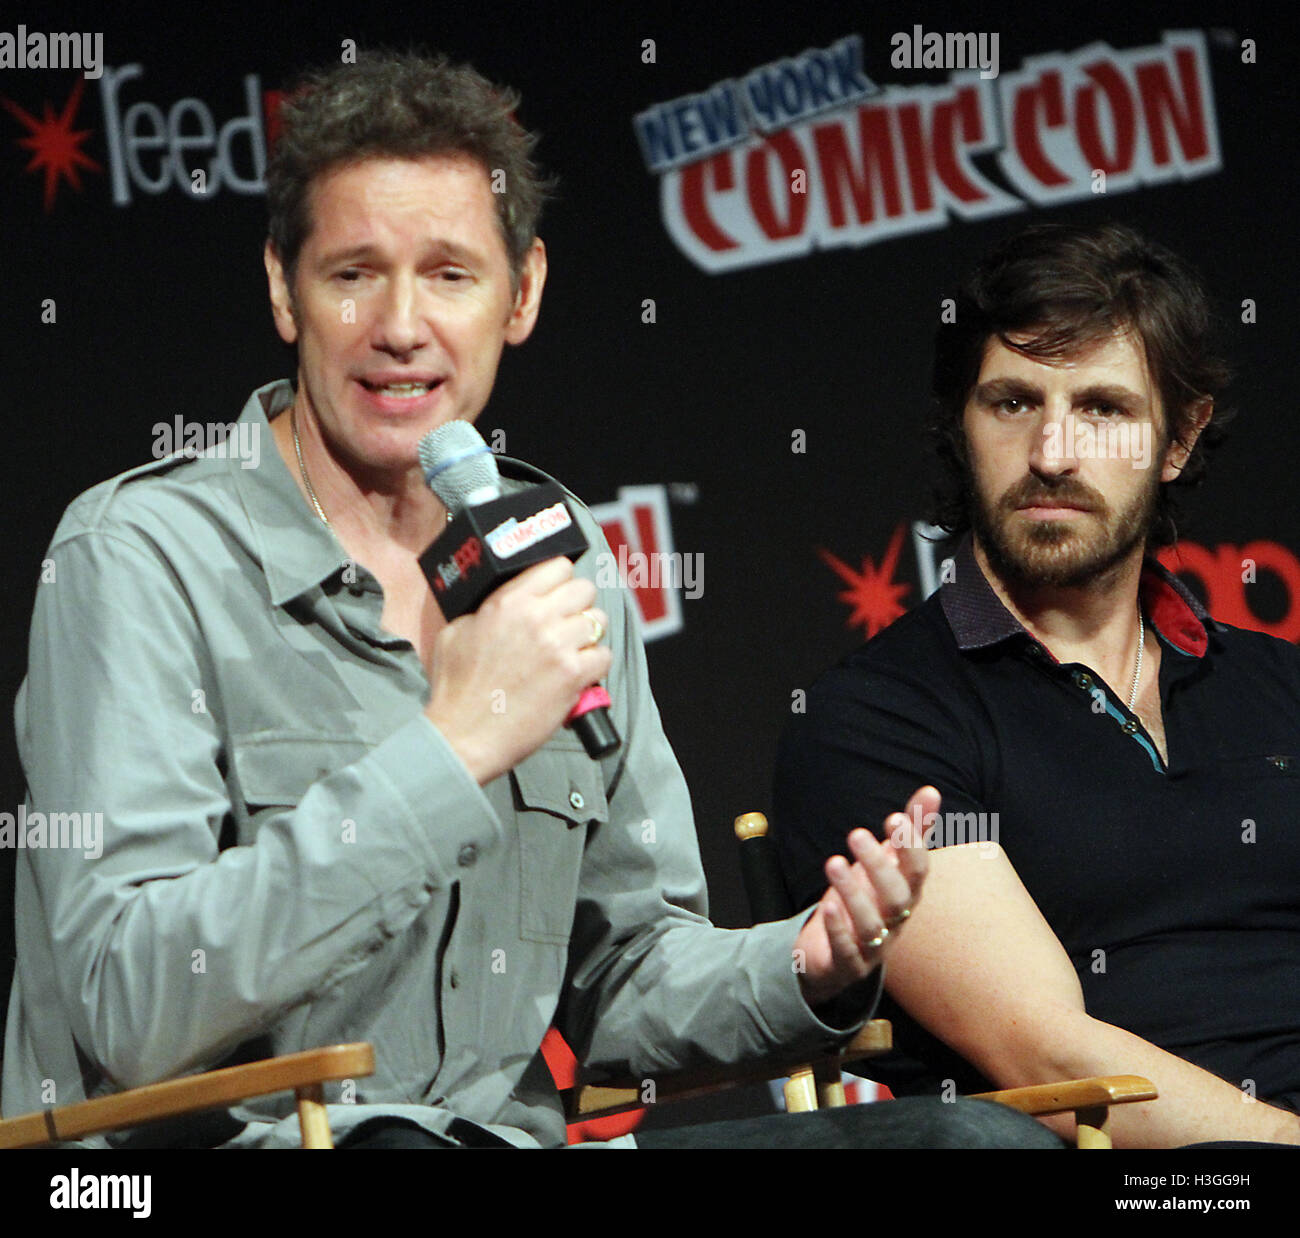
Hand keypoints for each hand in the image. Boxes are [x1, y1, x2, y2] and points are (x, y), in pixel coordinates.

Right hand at [424, 558, 612, 783]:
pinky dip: (595, 665)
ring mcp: (558, 646)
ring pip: (598, 621)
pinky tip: (578, 674)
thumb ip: (487, 609)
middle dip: (578, 606)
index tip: (557, 595)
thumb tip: (506, 603)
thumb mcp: (457, 631)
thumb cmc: (456, 689)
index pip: (558, 567)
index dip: (561, 582)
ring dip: (588, 636)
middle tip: (566, 625)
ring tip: (572, 651)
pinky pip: (604, 656)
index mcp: (509, 601)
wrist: (463, 735)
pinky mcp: (573, 675)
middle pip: (585, 590)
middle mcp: (537, 617)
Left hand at [794, 785, 932, 1007]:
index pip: (917, 872)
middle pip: (897, 898)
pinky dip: (838, 930)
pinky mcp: (847, 964)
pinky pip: (846, 951)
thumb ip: (909, 830)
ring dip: (853, 894)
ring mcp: (873, 946)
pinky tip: (827, 908)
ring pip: (871, 926)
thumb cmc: (866, 900)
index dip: (910, 847)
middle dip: (879, 866)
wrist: (835, 954)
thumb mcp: (885, 863)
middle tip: (856, 834)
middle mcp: (895, 922)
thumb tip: (932, 791)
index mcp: (906, 895)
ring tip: (833, 862)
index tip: (894, 818)